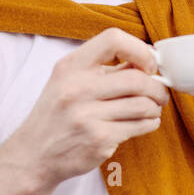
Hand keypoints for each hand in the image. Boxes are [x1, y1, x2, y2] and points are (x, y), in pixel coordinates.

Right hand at [13, 28, 169, 188]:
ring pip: (143, 104)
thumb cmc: (57, 115)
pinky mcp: (99, 140)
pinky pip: (140, 126)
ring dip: (155, 107)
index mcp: (70, 66)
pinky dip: (150, 123)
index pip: (113, 39)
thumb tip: (147, 59)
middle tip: (160, 93)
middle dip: (157, 87)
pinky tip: (144, 122)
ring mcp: (88, 116)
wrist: (34, 155)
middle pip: (136, 78)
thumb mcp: (68, 82)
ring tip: (152, 108)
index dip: (139, 50)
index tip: (147, 65)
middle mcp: (77, 89)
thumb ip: (102, 69)